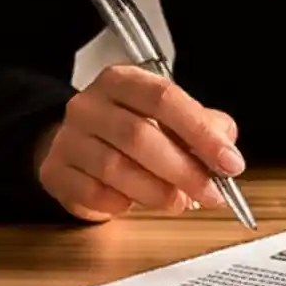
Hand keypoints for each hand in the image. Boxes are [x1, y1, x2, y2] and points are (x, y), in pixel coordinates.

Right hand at [34, 65, 246, 220]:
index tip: (229, 162)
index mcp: (123, 81)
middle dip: (184, 171)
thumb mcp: (171, 119)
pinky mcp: (56, 171)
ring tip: (178, 202)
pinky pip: (94, 193)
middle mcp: (90, 105)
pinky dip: (122, 204)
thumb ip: (204, 126)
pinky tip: (135, 202)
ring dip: (158, 193)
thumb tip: (226, 146)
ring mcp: (68, 137)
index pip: (163, 98)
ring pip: (116, 169)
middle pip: (140, 136)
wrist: (76, 147)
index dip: (200, 132)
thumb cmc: (131, 131)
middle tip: (211, 194)